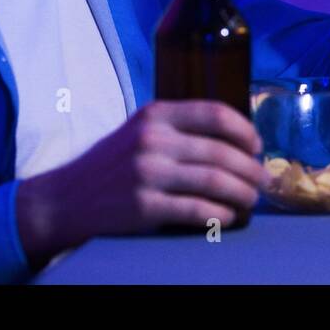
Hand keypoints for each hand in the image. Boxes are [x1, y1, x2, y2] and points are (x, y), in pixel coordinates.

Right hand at [15, 100, 268, 268]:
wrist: (66, 199)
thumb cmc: (112, 164)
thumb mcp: (140, 130)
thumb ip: (179, 127)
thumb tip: (235, 140)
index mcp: (155, 114)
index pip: (215, 114)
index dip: (245, 130)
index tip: (257, 145)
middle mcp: (152, 140)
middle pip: (220, 151)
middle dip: (250, 168)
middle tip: (263, 180)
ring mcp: (147, 173)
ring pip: (214, 180)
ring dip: (242, 192)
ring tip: (251, 199)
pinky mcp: (143, 206)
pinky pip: (196, 209)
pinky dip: (220, 213)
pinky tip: (228, 216)